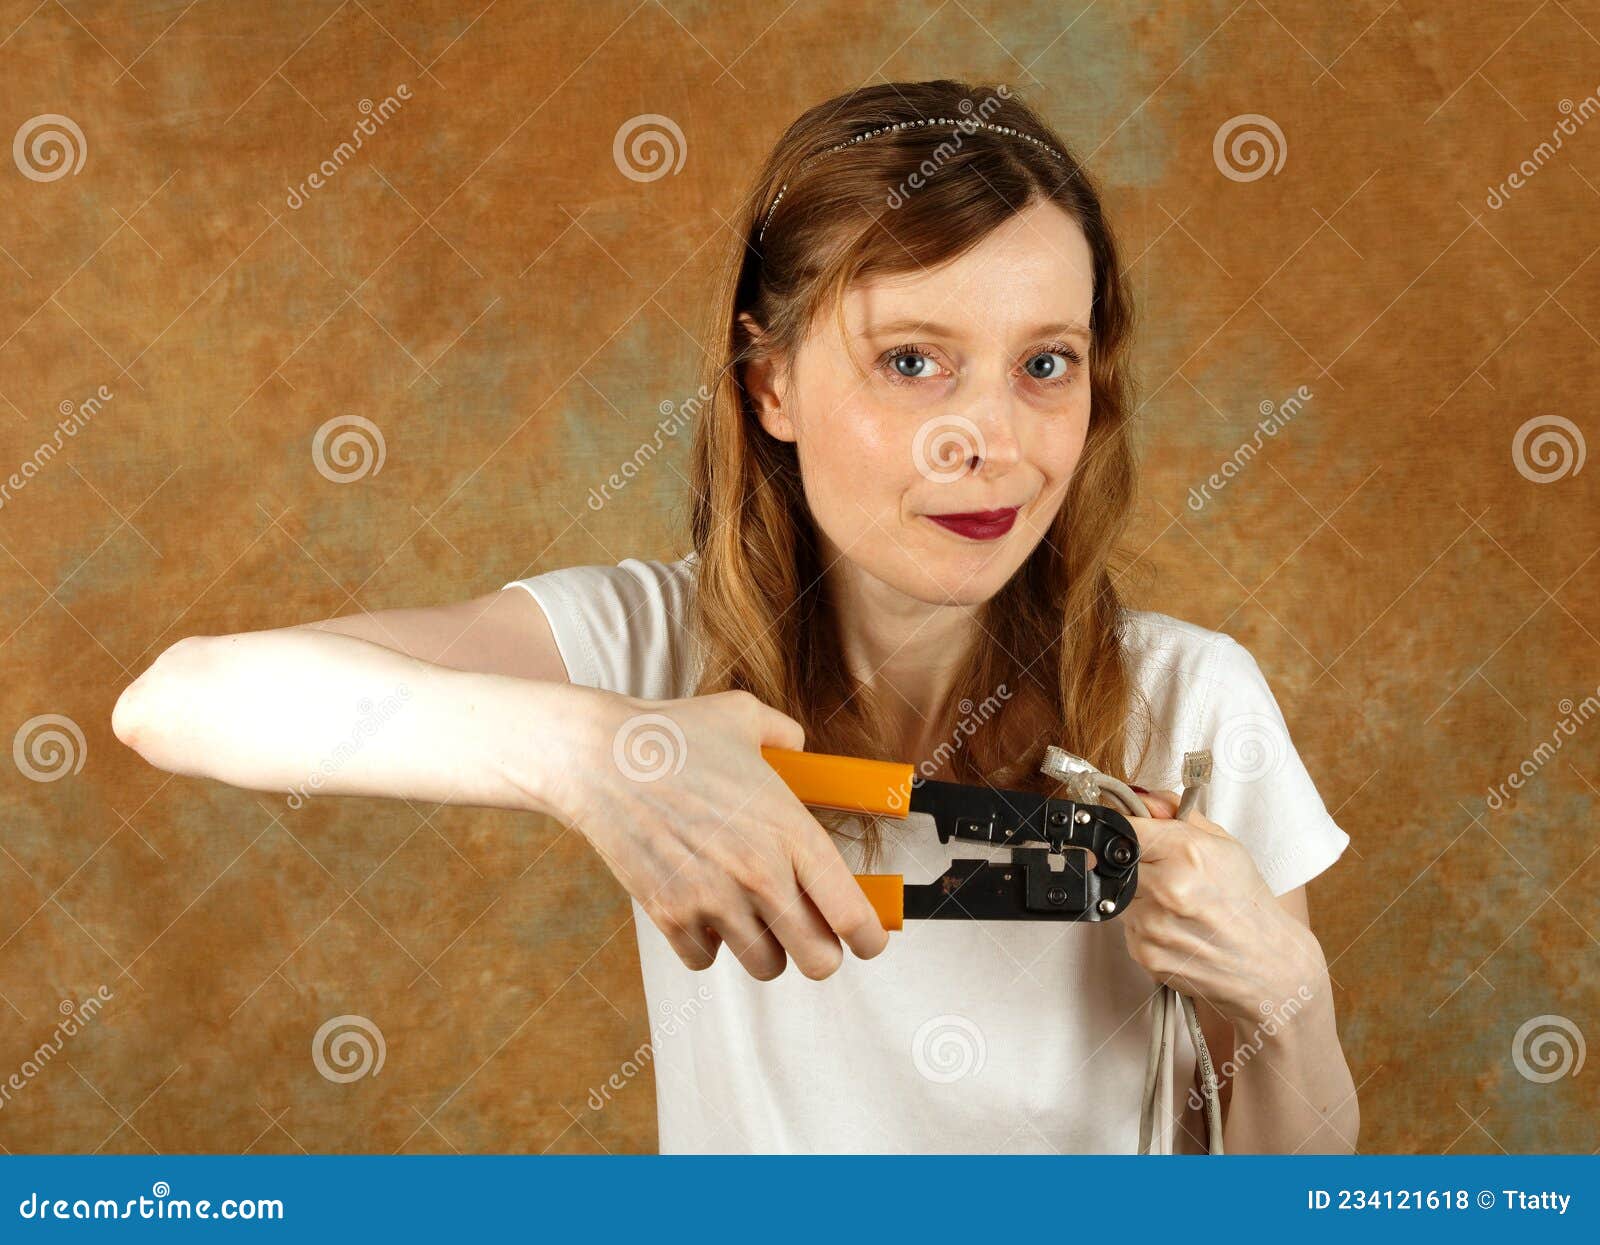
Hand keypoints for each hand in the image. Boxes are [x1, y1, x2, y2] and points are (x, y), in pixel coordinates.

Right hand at [559, 687, 889, 980]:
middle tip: (810, 932)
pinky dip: (708, 943)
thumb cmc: (675, 734)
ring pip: (766, 967)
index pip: (853, 915)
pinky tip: (704, 908)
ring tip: (752, 913)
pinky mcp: (669, 916)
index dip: (869, 937)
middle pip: (819, 961)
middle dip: (822, 952)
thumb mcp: (747, 717)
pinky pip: (707, 959)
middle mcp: (759, 874)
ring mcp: (712, 900)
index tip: (866, 938)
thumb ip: (788, 737)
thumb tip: (801, 749)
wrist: (600, 756)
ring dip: (765, 947)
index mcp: (791, 831)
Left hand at [1119, 789, 1320, 1024]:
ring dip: (1140, 897)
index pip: (1125, 827)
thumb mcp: (1225, 845)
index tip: (1131, 834)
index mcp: (1187, 852)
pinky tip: (1178, 930)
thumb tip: (1141, 799)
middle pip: (1118, 862)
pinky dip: (1146, 926)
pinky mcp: (1145, 953)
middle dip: (1137, 866)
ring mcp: (1153, 924)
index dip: (1126, 829)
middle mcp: (1166, 888)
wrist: (1269, 965)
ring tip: (1177, 907)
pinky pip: (1128, 927)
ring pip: (1120, 896)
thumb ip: (1177, 815)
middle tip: (1168, 877)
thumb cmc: (1248, 903)